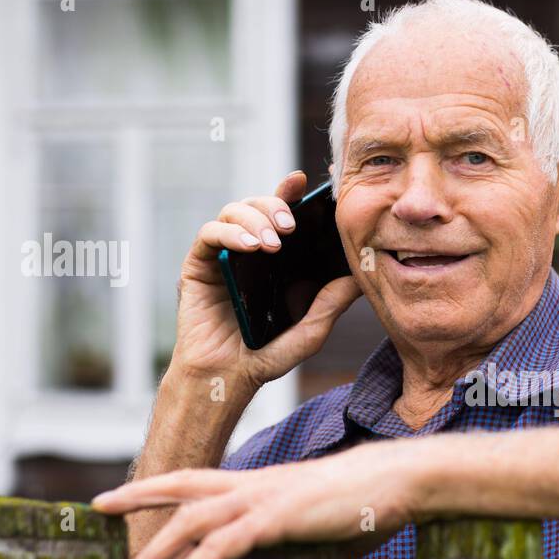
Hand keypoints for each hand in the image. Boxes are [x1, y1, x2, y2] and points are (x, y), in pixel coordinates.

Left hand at [92, 441, 422, 558]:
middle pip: (182, 487)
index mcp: (262, 483)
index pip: (198, 479)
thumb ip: (305, 543)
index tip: (124, 491)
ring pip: (193, 520)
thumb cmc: (370, 500)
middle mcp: (255, 486)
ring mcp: (265, 501)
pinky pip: (224, 546)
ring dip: (156, 550)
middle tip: (97, 508)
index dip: (159, 484)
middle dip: (137, 497)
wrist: (399, 479)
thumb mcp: (324, 523)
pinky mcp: (278, 521)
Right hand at [173, 170, 362, 388]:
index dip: (294, 192)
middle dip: (277, 205)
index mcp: (277, 259)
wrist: (226, 378)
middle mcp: (249, 250)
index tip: (308, 180)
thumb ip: (332, 303)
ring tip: (272, 243)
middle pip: (260, 204)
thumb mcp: (310, 330)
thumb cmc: (266, 355)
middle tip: (292, 225)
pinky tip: (250, 246)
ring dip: (255, 219)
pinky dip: (230, 233)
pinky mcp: (199, 264)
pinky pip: (210, 233)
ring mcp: (224, 255)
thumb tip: (360, 278)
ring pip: (234, 211)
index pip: (286, 215)